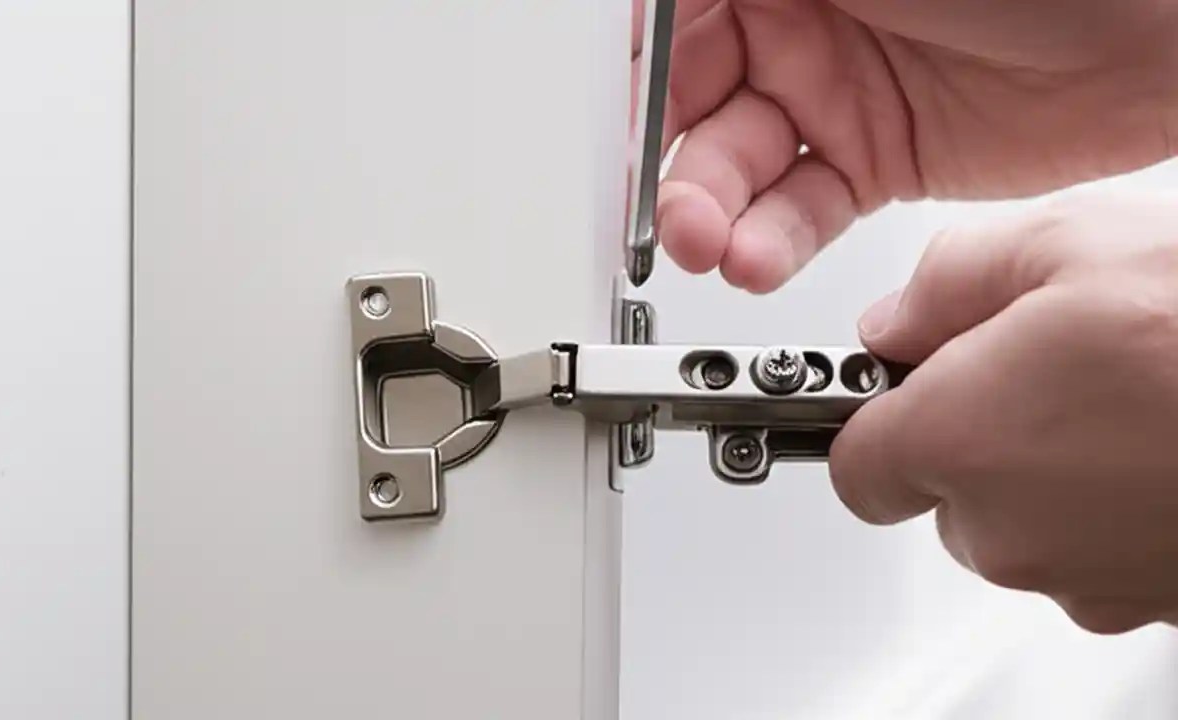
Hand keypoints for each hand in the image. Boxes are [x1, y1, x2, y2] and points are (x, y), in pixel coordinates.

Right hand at [635, 0, 1177, 291]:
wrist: (1155, 34)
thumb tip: (640, 21)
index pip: (669, 34)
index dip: (638, 92)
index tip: (622, 142)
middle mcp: (797, 25)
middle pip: (693, 111)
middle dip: (676, 171)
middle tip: (674, 218)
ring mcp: (837, 96)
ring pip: (740, 172)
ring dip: (714, 218)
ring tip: (713, 248)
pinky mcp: (877, 160)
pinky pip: (799, 213)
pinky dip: (769, 243)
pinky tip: (754, 260)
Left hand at [829, 191, 1177, 633]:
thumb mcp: (1063, 241)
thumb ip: (947, 282)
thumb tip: (894, 324)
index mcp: (961, 442)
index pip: (858, 466)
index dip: (877, 420)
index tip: (900, 387)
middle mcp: (1012, 532)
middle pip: (944, 499)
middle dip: (974, 437)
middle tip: (1043, 366)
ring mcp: (1088, 580)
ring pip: (1026, 530)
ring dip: (1052, 473)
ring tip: (1128, 396)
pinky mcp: (1155, 601)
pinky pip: (1099, 553)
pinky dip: (1116, 505)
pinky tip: (1165, 441)